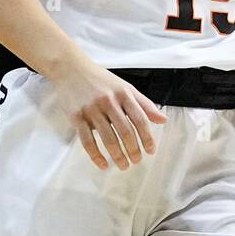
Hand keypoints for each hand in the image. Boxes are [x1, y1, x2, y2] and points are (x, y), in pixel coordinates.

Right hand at [49, 58, 167, 170]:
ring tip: (124, 165)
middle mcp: (108, 101)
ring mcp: (91, 109)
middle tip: (137, 161)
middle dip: (133, 149)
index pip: (140, 118)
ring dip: (118, 156)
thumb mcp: (125, 87)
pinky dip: (96, 156)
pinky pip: (87, 141)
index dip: (147, 137)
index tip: (151, 151)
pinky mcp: (76, 116)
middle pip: (125, 131)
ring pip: (108, 138)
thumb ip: (144, 104)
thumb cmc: (101, 80)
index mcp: (123, 93)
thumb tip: (163, 120)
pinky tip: (103, 165)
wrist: (71, 69)